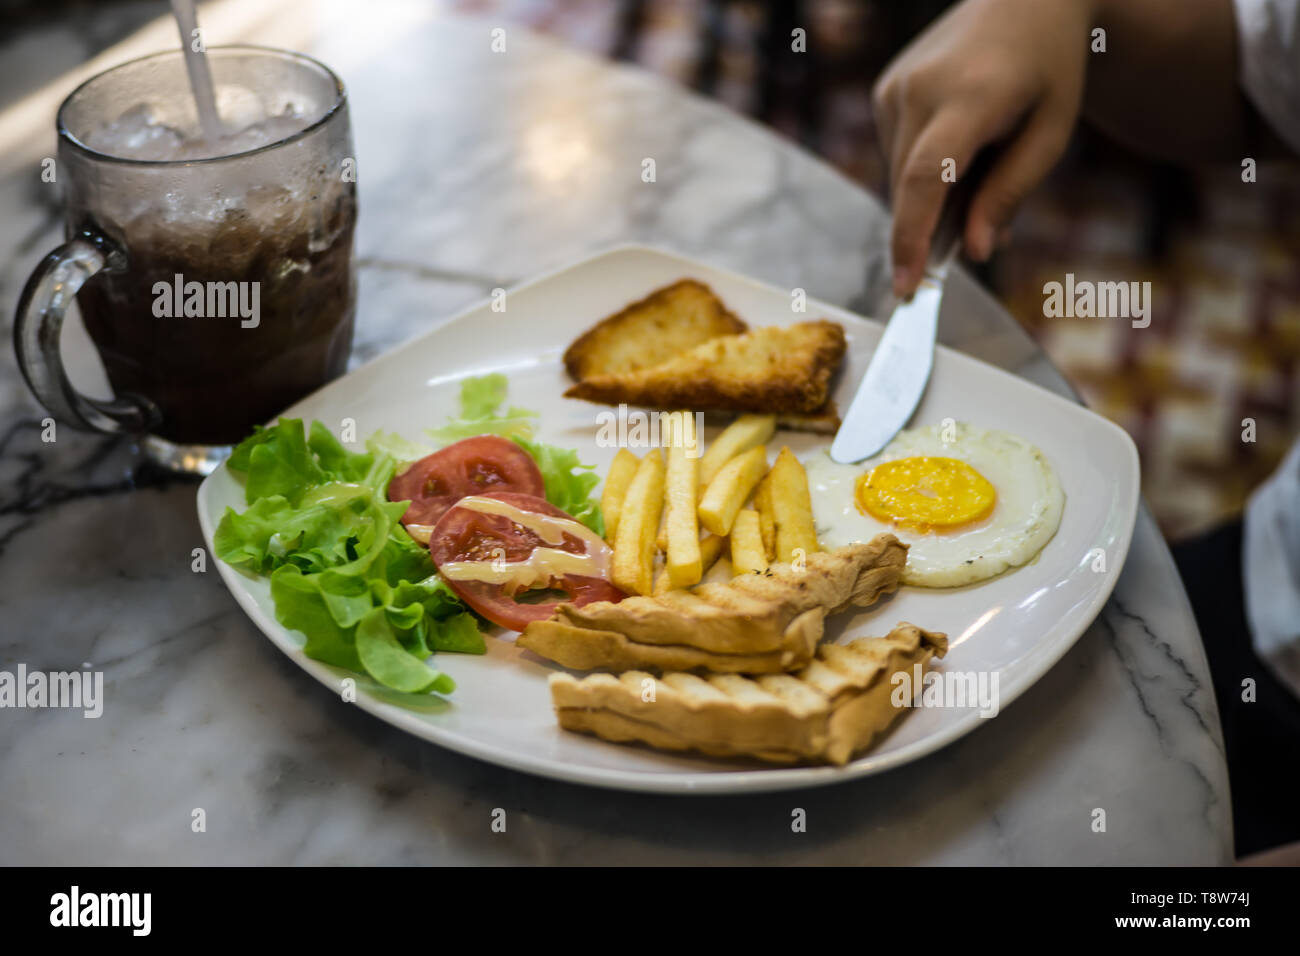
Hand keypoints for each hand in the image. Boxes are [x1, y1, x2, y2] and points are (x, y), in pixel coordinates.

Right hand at [873, 0, 1093, 296]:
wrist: (1024, 0)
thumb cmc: (1047, 68)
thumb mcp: (1051, 133)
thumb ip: (1010, 193)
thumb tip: (975, 252)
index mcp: (971, 96)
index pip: (926, 177)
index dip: (912, 237)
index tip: (908, 286)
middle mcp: (921, 90)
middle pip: (912, 188)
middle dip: (935, 227)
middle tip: (976, 238)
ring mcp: (895, 88)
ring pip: (902, 178)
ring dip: (934, 195)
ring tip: (982, 163)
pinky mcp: (884, 92)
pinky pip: (896, 156)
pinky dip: (923, 170)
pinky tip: (960, 143)